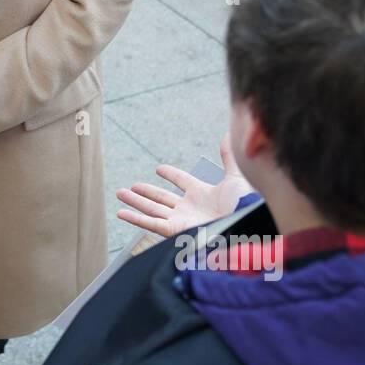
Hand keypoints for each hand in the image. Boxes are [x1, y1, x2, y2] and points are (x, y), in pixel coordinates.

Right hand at [115, 137, 253, 237]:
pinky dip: (135, 218)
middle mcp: (189, 207)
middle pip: (162, 198)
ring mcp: (181, 219)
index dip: (171, 175)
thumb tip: (229, 134)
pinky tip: (122, 212)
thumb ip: (229, 158)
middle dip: (146, 192)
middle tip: (132, 187)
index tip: (159, 168)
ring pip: (152, 209)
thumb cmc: (244, 206)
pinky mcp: (175, 230)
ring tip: (120, 194)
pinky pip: (151, 223)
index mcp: (203, 194)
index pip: (183, 181)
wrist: (244, 226)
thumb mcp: (236, 177)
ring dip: (135, 202)